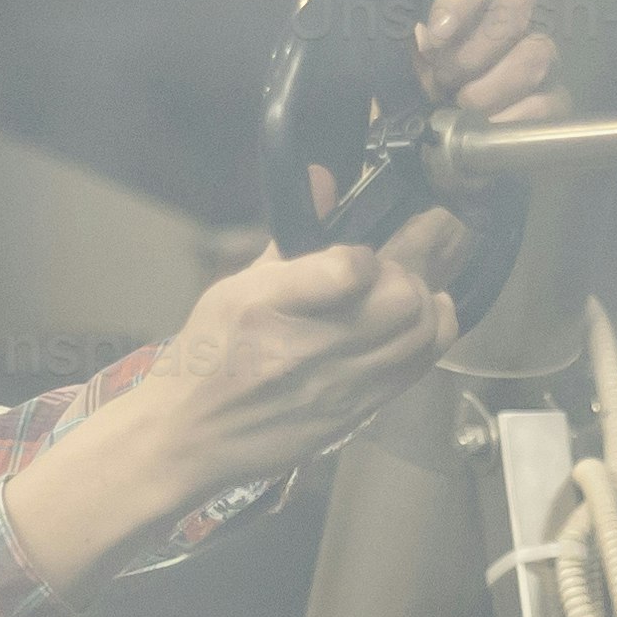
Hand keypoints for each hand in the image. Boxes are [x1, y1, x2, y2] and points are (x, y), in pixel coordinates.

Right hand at [7, 217, 468, 596]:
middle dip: (408, 273)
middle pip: (401, 300)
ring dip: (426, 305)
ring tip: (411, 295)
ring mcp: (335, 387)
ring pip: (421, 335)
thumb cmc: (205, 360)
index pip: (351, 266)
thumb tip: (323, 179)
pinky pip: (416, 370)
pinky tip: (417, 326)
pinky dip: (428, 339)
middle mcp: (303, 348)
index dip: (365, 253)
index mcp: (263, 305)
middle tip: (395, 269)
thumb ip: (287, 239)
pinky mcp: (354, 415)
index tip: (357, 254)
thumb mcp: (231, 288)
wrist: (189, 436)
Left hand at [411, 0, 562, 137]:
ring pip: (537, 51)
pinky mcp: (554, 99)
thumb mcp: (398, 66)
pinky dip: (515, 116)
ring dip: (494, 84)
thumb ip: (403, 43)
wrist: (432, 149)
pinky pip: (550, 100)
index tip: (438, 34)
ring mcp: (537, 58)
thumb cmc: (415, 96)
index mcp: (469, 2)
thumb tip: (416, 32)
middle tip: (445, 77)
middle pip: (517, 0)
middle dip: (475, 46)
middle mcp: (510, 21)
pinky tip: (489, 126)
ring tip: (464, 105)